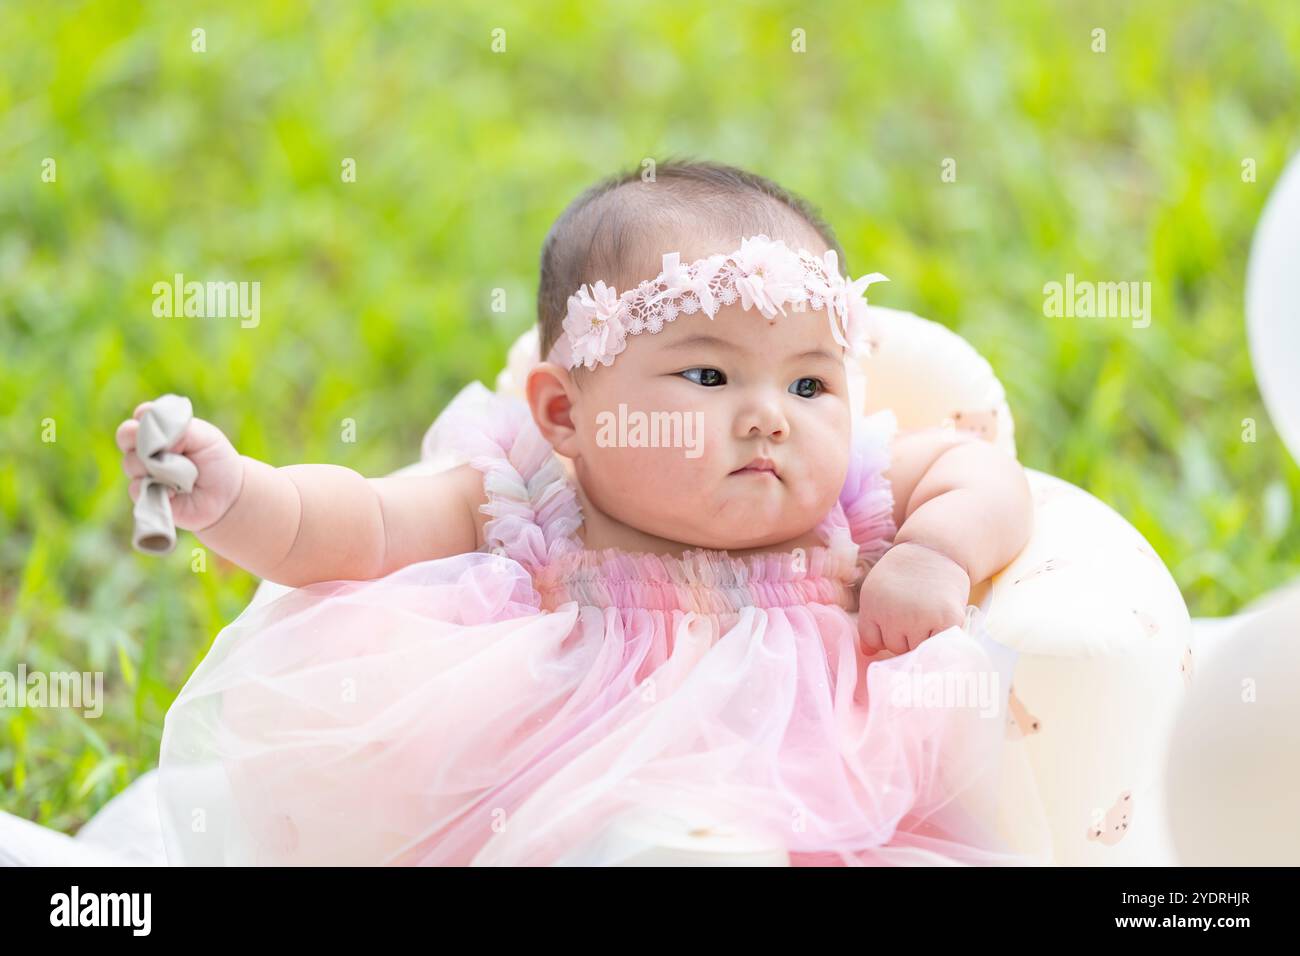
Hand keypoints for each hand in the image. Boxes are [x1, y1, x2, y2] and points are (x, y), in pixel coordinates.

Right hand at [116, 401, 244, 531]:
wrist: (227, 494)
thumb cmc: (215, 459)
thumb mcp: (204, 437)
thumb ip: (180, 428)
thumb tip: (155, 435)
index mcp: (161, 429)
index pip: (142, 414)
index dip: (145, 416)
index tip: (154, 419)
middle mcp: (146, 448)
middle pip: (125, 435)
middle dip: (136, 437)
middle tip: (158, 445)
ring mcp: (143, 471)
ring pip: (131, 462)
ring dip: (155, 466)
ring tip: (182, 472)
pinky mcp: (145, 494)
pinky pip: (136, 489)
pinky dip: (154, 488)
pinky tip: (174, 490)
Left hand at [857, 541, 970, 655]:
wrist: (936, 549)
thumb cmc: (906, 572)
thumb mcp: (879, 590)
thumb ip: (871, 620)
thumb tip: (868, 652)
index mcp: (873, 604)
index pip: (873, 641)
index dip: (885, 635)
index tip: (895, 620)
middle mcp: (893, 613)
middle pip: (896, 648)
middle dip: (905, 637)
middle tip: (916, 612)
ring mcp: (920, 618)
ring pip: (917, 650)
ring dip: (924, 639)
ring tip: (929, 615)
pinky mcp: (947, 619)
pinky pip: (941, 645)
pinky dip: (943, 637)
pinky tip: (942, 620)